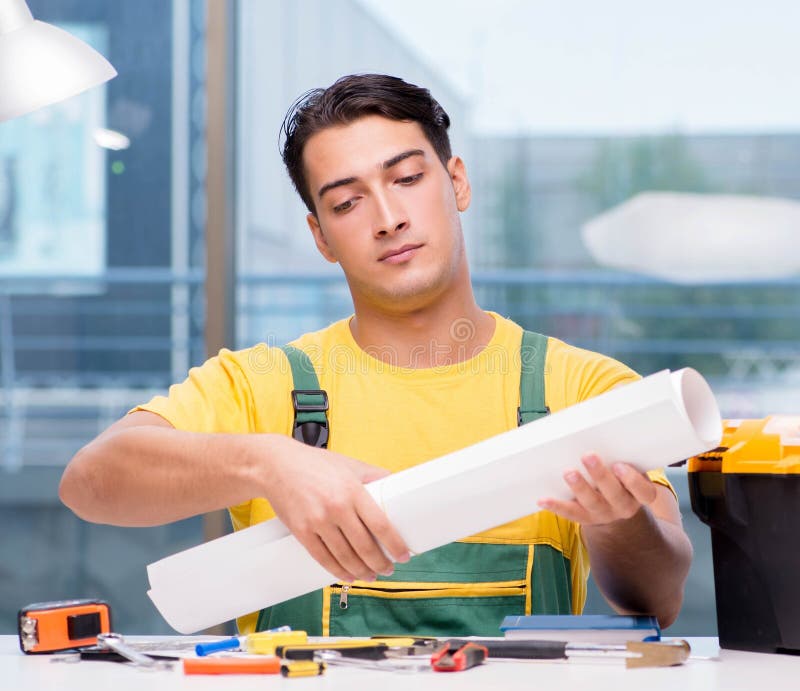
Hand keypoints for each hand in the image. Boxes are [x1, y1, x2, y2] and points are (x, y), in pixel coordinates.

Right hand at [259, 434, 409, 581]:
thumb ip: (372, 474)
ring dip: (361, 571)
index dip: (394, 544)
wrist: (276, 465)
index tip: (403, 555)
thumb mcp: (348, 464)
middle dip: (380, 563)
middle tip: (388, 569)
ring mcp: (317, 522)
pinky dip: (338, 571)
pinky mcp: (301, 532)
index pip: (380, 524)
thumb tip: (394, 483)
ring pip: (345, 557)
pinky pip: (323, 558)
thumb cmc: (315, 463)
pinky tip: (348, 576)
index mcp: (352, 491)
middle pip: (364, 546)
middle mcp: (336, 508)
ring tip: (372, 576)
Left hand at [537, 454, 657, 525]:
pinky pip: (571, 514)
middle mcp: (623, 506)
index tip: (620, 465)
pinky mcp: (586, 518)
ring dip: (579, 487)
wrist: (614, 504)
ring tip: (569, 472)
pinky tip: (543, 499)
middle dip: (600, 475)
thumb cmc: (621, 475)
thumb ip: (622, 452)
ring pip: (592, 504)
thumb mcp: (630, 465)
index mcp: (639, 493)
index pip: (643, 491)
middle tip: (588, 456)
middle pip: (614, 494)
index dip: (633, 481)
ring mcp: (604, 514)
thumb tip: (600, 422)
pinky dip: (557, 506)